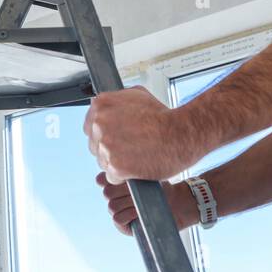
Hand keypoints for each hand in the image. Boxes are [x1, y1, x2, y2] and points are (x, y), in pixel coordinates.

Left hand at [83, 85, 203, 183]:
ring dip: (116, 162)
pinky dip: (123, 176)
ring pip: (102, 161)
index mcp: (101, 105)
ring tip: (136, 156)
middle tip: (129, 147)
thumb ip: (116, 100)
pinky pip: (112, 176)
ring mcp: (106, 145)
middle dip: (110, 148)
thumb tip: (106, 106)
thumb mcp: (137, 95)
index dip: (104, 133)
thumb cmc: (163, 116)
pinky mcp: (115, 166)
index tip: (115, 137)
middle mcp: (99, 124)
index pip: (90, 125)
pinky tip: (135, 167)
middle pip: (95, 144)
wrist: (181, 133)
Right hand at [97, 173, 197, 236]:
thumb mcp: (143, 175)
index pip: (101, 179)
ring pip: (112, 206)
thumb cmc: (159, 188)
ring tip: (141, 201)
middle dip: (123, 190)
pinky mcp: (122, 225)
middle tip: (138, 189)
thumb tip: (117, 168)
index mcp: (114, 183)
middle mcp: (113, 197)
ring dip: (128, 202)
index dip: (110, 178)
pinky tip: (139, 211)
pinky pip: (117, 218)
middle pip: (107, 192)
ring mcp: (117, 211)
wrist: (174, 203)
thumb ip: (128, 171)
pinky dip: (128, 214)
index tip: (126, 177)